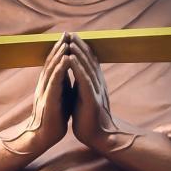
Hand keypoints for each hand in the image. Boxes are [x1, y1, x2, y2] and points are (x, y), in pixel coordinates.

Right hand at [5, 33, 73, 159]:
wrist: (43, 137)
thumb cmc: (54, 118)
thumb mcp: (61, 97)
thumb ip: (63, 84)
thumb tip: (69, 71)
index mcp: (49, 85)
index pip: (54, 64)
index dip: (60, 50)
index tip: (67, 37)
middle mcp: (45, 86)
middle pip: (51, 63)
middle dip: (59, 47)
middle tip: (66, 33)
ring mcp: (45, 93)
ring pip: (52, 70)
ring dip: (58, 55)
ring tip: (65, 42)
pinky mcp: (49, 101)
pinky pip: (54, 83)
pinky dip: (60, 70)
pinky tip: (65, 61)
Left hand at [66, 34, 118, 152]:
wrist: (99, 137)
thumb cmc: (89, 118)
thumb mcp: (84, 97)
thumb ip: (81, 85)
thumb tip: (76, 74)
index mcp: (94, 84)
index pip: (89, 62)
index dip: (82, 49)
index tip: (73, 37)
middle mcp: (97, 84)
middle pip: (89, 61)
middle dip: (80, 46)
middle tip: (71, 33)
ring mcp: (95, 90)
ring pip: (86, 67)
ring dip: (78, 53)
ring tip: (70, 41)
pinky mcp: (91, 99)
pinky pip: (83, 80)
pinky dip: (77, 67)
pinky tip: (70, 58)